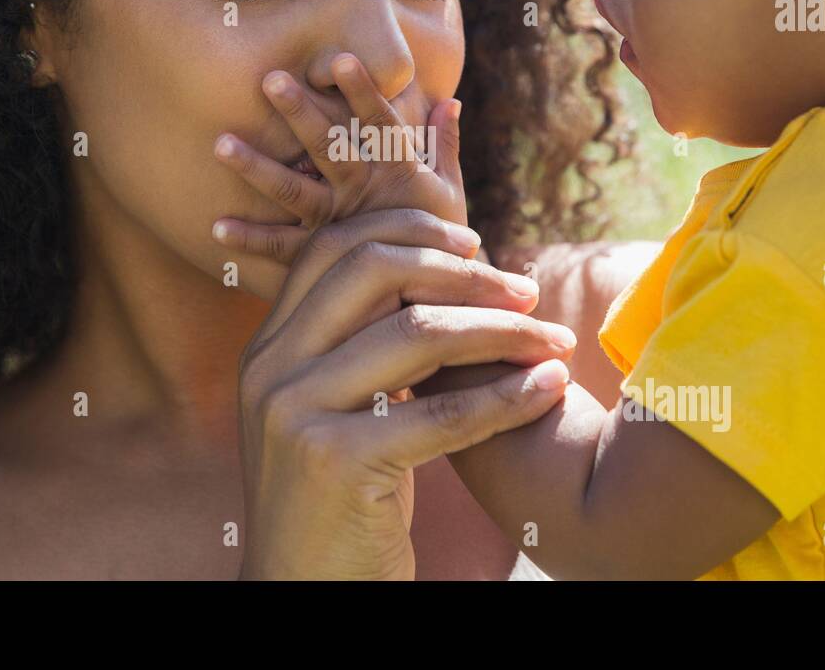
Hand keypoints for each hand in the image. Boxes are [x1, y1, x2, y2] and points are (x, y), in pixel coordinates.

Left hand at [213, 52, 467, 265]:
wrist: (439, 301)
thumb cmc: (443, 239)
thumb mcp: (450, 191)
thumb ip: (445, 145)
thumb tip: (450, 100)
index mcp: (397, 171)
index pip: (379, 124)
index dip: (362, 92)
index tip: (340, 60)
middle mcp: (363, 194)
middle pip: (329, 147)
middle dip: (300, 113)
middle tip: (270, 80)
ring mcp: (338, 225)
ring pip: (293, 191)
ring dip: (256, 168)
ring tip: (221, 143)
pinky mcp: (320, 257)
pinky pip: (280, 247)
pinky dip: (249, 239)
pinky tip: (217, 227)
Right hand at [236, 208, 576, 579]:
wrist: (300, 593)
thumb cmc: (341, 498)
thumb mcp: (336, 408)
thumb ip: (365, 344)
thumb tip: (454, 271)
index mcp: (270, 345)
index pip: (335, 247)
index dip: (409, 231)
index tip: (476, 243)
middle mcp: (271, 367)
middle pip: (375, 272)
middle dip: (463, 272)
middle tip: (526, 290)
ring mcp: (294, 412)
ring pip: (416, 333)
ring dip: (501, 331)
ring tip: (554, 341)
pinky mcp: (333, 462)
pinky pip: (439, 414)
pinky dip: (505, 398)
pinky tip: (547, 389)